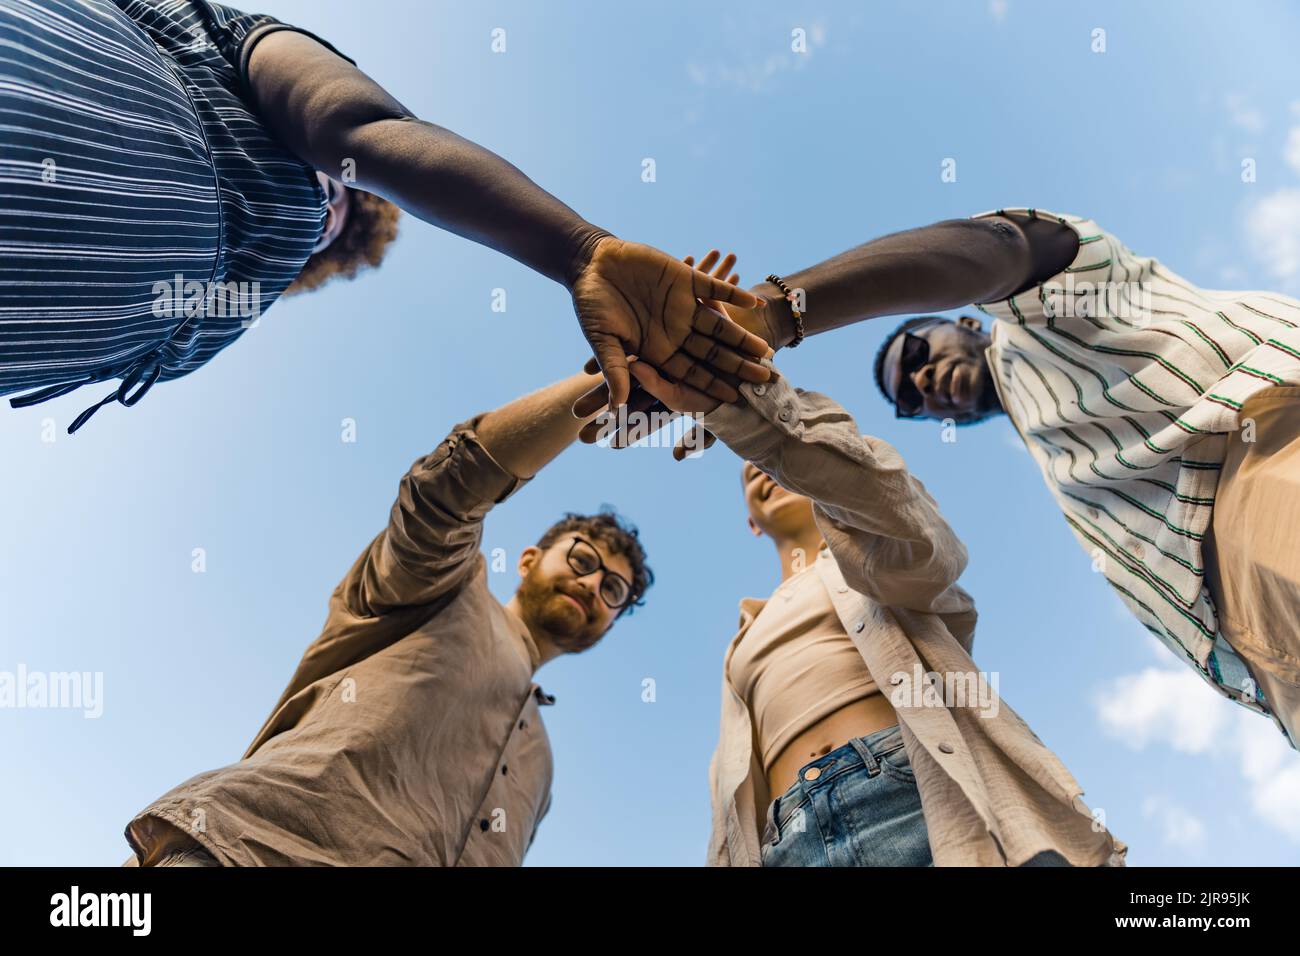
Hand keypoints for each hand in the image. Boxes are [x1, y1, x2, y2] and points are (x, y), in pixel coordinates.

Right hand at [570, 237, 769, 407]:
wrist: (591, 264)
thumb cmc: (592, 305)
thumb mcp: (602, 340)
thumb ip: (615, 370)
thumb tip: (617, 404)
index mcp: (659, 349)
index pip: (692, 372)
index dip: (713, 385)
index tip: (736, 398)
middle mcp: (676, 330)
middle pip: (714, 353)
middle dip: (739, 366)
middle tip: (766, 378)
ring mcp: (684, 305)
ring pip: (720, 324)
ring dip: (742, 336)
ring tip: (767, 349)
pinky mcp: (685, 279)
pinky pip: (714, 288)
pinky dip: (733, 293)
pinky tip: (754, 301)